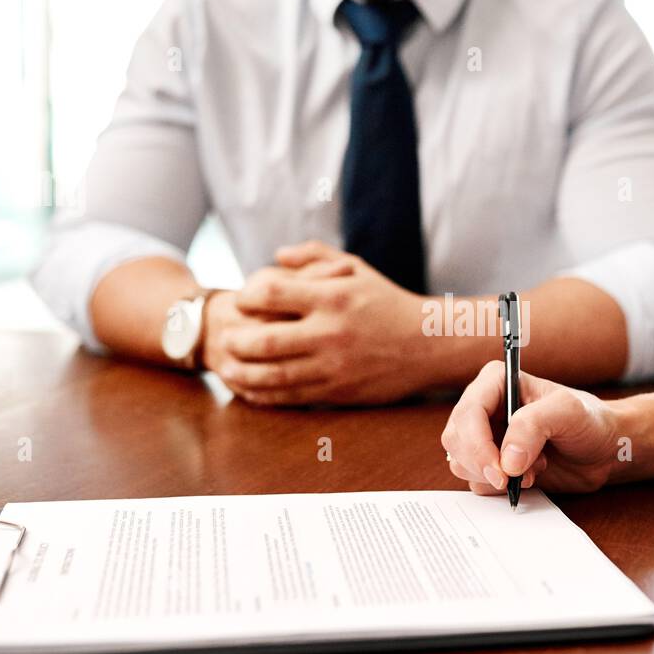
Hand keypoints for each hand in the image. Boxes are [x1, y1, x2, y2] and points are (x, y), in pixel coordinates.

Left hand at [206, 241, 434, 405]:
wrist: (429, 345)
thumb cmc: (388, 303)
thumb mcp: (356, 268)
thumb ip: (315, 256)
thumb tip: (276, 256)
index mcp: (333, 298)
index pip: (271, 294)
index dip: (246, 296)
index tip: (241, 300)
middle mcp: (330, 333)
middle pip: (265, 340)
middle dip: (236, 341)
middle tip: (225, 338)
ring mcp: (333, 366)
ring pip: (273, 375)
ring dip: (242, 373)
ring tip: (227, 368)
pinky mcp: (338, 392)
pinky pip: (291, 397)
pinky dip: (264, 396)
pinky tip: (250, 390)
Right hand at [442, 362, 621, 493]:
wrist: (603, 450)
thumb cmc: (589, 420)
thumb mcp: (568, 412)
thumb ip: (532, 426)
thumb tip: (506, 460)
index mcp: (495, 382)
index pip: (468, 413)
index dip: (476, 444)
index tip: (500, 470)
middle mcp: (485, 408)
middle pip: (456, 440)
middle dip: (483, 464)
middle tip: (513, 478)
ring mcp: (486, 437)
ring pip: (461, 462)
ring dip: (496, 476)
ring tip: (532, 468)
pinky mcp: (493, 463)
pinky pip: (477, 481)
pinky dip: (501, 487)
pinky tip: (529, 476)